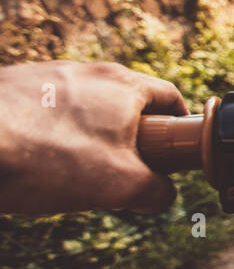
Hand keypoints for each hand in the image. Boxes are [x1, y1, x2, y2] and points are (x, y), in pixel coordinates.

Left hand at [0, 61, 188, 215]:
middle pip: (127, 104)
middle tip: (125, 173)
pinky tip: (37, 164)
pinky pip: (47, 112)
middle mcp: (88, 72)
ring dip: (89, 137)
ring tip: (72, 173)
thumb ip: (156, 192)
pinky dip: (51, 136)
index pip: (171, 98)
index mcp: (123, 86)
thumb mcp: (120, 187)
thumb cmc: (47, 159)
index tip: (177, 154)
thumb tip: (163, 196)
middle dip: (132, 138)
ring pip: (85, 109)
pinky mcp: (11, 88)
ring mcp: (46, 76)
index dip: (181, 128)